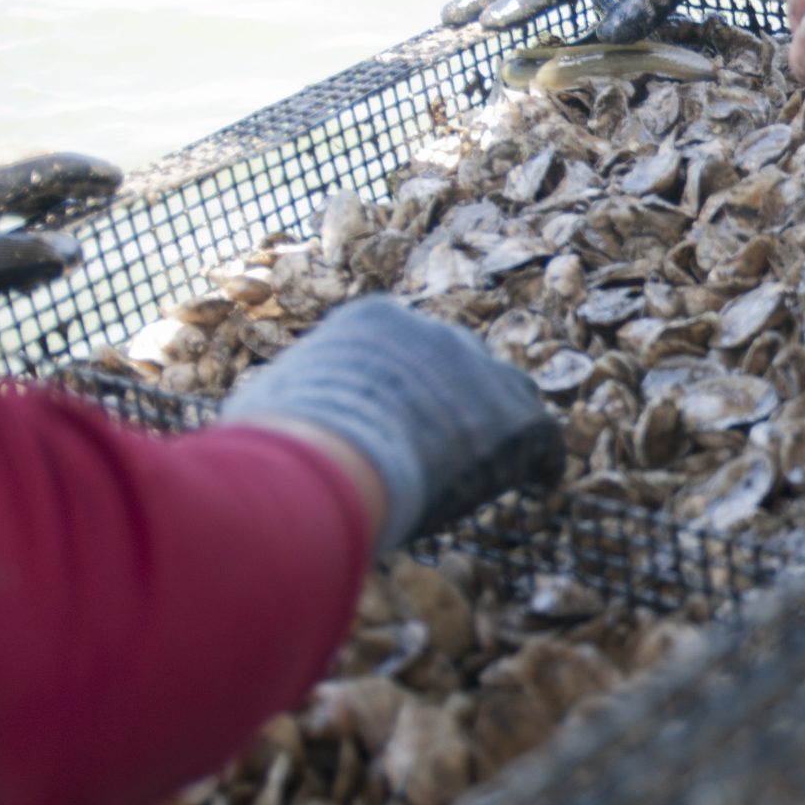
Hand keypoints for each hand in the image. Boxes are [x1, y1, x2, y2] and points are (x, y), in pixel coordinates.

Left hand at [0, 154, 122, 309]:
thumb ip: (35, 257)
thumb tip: (76, 252)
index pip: (41, 169)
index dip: (83, 173)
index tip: (117, 178)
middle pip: (19, 162)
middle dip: (62, 173)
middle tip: (98, 183)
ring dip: (37, 191)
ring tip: (64, 202)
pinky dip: (12, 207)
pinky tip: (16, 227)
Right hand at [220, 296, 564, 551]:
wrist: (329, 462)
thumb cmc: (278, 444)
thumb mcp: (263, 408)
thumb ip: (280, 403)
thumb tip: (260, 421)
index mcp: (374, 321)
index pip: (402, 347)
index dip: (402, 387)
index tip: (397, 418)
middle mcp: (435, 334)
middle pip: (457, 364)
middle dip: (451, 400)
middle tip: (443, 445)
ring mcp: (481, 373)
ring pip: (506, 393)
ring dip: (498, 426)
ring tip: (492, 461)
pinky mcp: (517, 419)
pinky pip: (544, 438)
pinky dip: (541, 462)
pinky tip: (539, 483)